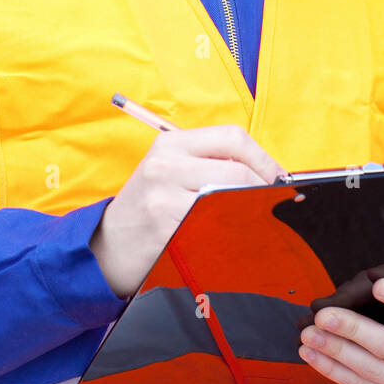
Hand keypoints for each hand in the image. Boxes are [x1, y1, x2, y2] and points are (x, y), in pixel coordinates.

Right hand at [90, 125, 284, 298]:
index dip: (263, 158)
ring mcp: (163, 197)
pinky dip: (232, 234)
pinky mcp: (165, 229)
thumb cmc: (148, 208)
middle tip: (272, 204)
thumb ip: (209, 163)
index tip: (277, 177)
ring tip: (254, 220)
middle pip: (237, 170)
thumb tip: (267, 173)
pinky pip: (214, 228)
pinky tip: (232, 239)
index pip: (232, 137)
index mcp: (170, 144)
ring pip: (230, 198)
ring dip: (251, 212)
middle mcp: (165, 164)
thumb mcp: (169, 172)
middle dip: (263, 189)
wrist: (105, 247)